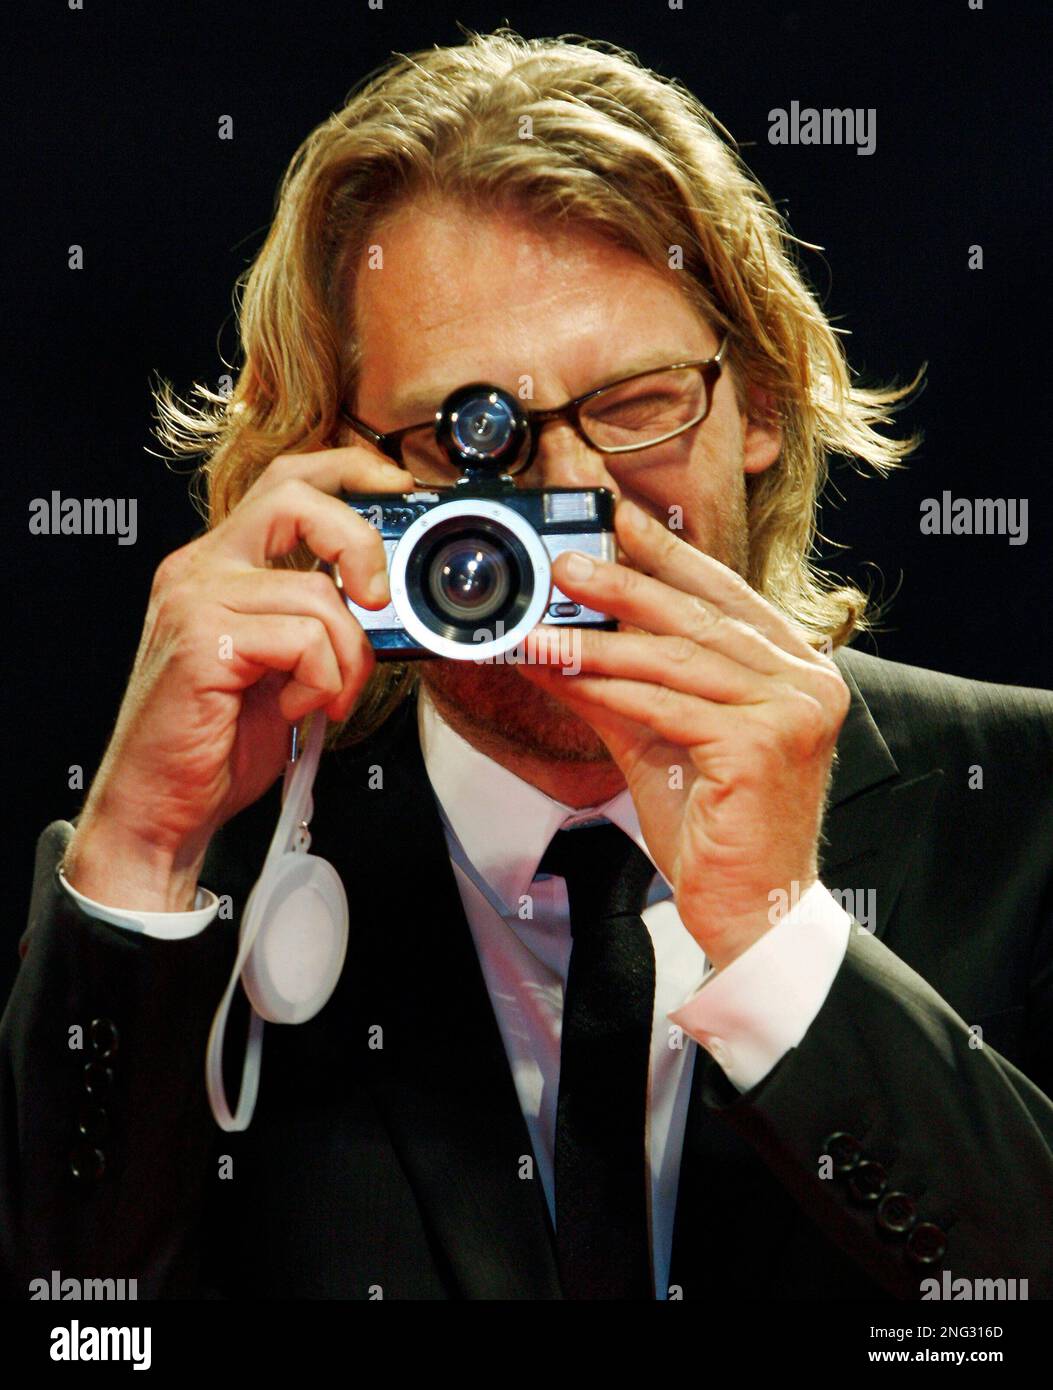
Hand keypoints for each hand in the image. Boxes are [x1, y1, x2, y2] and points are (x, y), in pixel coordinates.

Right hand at [64, 444, 415, 910]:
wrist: (159, 807)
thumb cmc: (217, 741)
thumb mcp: (279, 664)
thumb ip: (315, 619)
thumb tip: (382, 599)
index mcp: (217, 566)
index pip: (285, 483)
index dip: (346, 471)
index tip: (394, 487)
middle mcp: (200, 569)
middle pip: (294, 498)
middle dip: (359, 542)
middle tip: (378, 598)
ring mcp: (197, 600)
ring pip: (318, 594)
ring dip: (347, 657)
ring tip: (326, 696)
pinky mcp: (205, 640)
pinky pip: (305, 640)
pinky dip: (320, 681)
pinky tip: (293, 708)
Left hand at [518, 499, 849, 970]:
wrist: (750, 906)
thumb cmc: (714, 825)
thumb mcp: (660, 737)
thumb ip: (617, 683)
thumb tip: (553, 639)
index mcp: (794, 667)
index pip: (723, 595)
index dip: (667, 554)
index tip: (616, 519)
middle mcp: (805, 680)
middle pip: (697, 618)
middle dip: (622, 584)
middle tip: (565, 563)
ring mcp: (791, 711)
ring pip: (675, 659)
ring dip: (596, 642)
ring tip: (539, 627)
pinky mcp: (762, 745)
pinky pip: (665, 705)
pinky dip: (606, 688)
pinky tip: (561, 674)